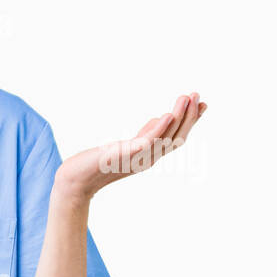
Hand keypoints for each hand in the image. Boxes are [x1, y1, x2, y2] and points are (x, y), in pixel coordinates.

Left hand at [57, 91, 208, 200]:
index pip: (176, 137)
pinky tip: (167, 115)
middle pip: (176, 138)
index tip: (202, 104)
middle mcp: (147, 159)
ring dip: (179, 117)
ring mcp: (137, 159)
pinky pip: (146, 143)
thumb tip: (161, 119)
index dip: (190, 121)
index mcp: (149, 156)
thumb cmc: (96, 164)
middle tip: (197, 95)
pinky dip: (158, 129)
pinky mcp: (123, 157)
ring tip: (186, 98)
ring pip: (165, 138)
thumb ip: (144, 134)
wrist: (74, 181)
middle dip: (189, 117)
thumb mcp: (126, 146)